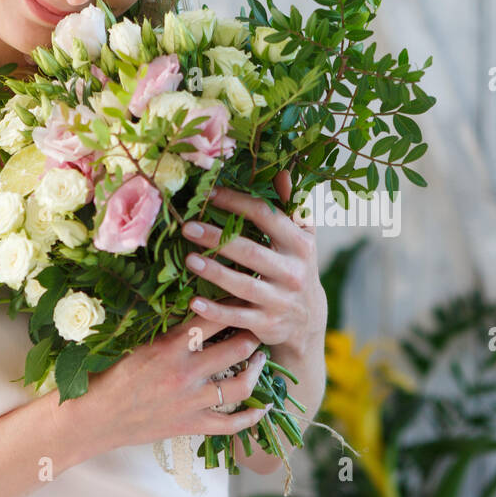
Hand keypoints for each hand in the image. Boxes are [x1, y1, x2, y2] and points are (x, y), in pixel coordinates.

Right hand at [71, 313, 269, 452]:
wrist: (94, 417)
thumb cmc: (110, 376)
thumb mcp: (138, 345)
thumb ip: (169, 334)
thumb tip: (197, 313)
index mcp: (170, 347)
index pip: (213, 317)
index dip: (233, 305)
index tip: (243, 297)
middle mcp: (186, 373)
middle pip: (237, 348)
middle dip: (253, 335)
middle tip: (258, 327)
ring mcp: (191, 402)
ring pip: (241, 385)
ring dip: (256, 370)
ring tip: (260, 358)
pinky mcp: (191, 425)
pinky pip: (231, 424)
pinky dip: (251, 417)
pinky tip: (263, 407)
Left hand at [179, 170, 326, 353]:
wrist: (308, 322)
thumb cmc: (296, 269)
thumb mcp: (302, 239)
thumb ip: (292, 208)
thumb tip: (281, 172)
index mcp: (300, 245)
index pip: (267, 216)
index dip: (236, 203)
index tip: (209, 194)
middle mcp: (293, 272)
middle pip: (251, 251)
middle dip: (217, 238)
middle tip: (187, 227)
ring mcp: (280, 300)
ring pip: (243, 285)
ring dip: (213, 272)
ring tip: (189, 259)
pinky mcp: (267, 324)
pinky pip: (237, 316)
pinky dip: (215, 311)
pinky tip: (194, 302)